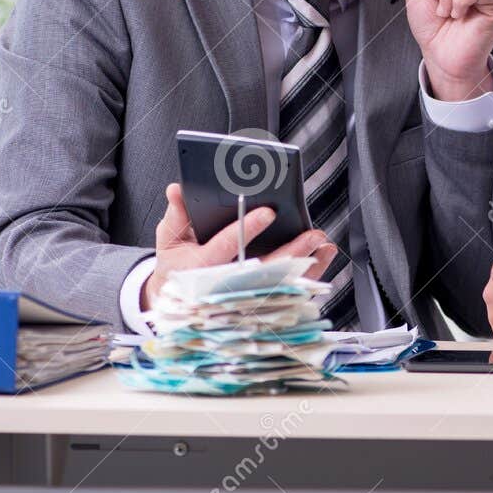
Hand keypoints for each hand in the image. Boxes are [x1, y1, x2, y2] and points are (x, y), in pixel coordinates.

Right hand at [142, 183, 337, 309]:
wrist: (179, 303)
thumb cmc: (178, 266)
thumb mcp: (170, 240)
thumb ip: (177, 215)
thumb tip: (176, 190)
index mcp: (201, 268)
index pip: (226, 248)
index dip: (246, 230)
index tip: (268, 213)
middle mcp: (225, 286)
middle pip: (263, 271)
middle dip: (291, 251)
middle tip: (312, 233)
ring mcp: (245, 297)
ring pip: (280, 284)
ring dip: (306, 265)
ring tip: (322, 243)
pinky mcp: (260, 301)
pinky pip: (289, 292)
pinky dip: (309, 275)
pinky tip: (323, 256)